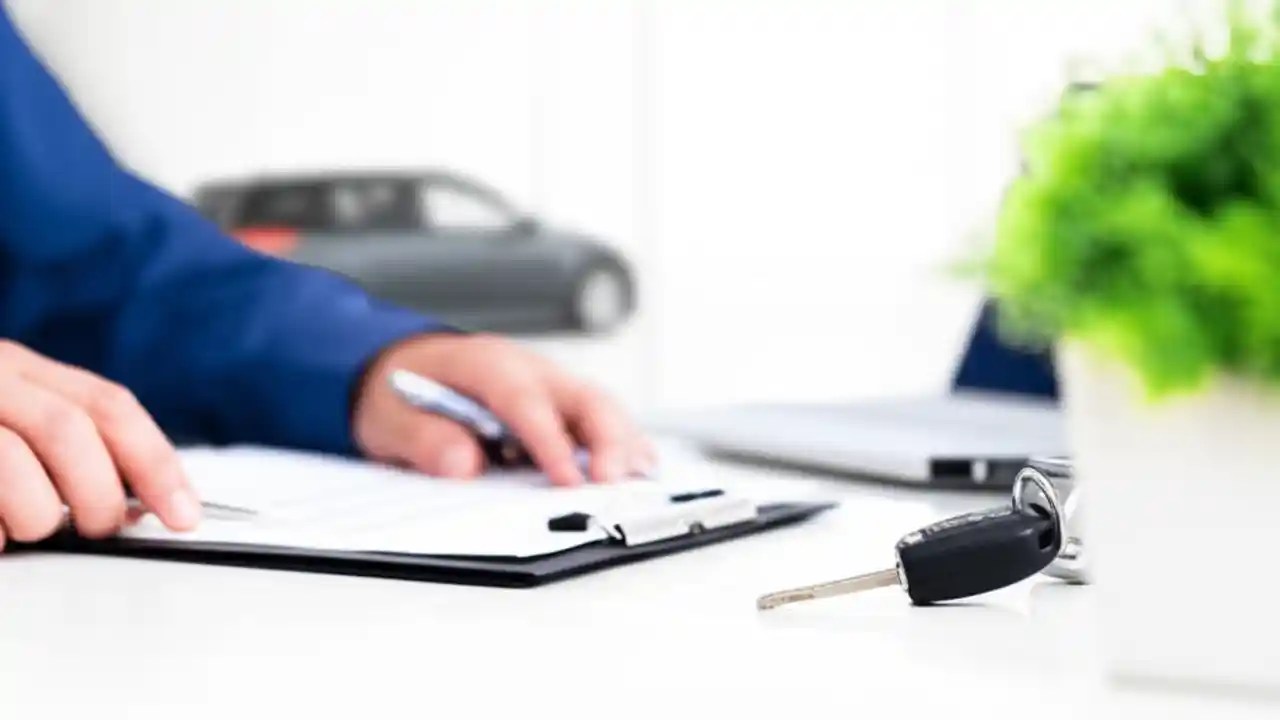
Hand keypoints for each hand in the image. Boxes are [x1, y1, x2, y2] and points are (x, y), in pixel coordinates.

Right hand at [0, 341, 199, 551]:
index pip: (110, 405)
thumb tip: (144, 504)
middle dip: (100, 494)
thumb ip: (71, 442)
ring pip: (12, 464)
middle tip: (100, 527)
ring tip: (23, 530)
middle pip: (69, 429)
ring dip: (35, 516)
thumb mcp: (16, 416)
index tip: (184, 513)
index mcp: (22, 370)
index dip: (156, 461)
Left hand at [353, 333, 654, 485]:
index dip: (551, 442)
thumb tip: (464, 466)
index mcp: (487, 365)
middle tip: (614, 481)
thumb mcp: (390, 418)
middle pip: (582, 397)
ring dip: (624, 441)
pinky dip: (623, 442)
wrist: (399, 370)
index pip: (526, 401)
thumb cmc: (400, 394)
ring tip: (640, 478)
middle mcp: (528, 369)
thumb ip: (424, 439)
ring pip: (601, 407)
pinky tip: (641, 468)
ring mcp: (549, 385)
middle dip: (606, 438)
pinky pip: (599, 420)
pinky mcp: (558, 405)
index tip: (569, 480)